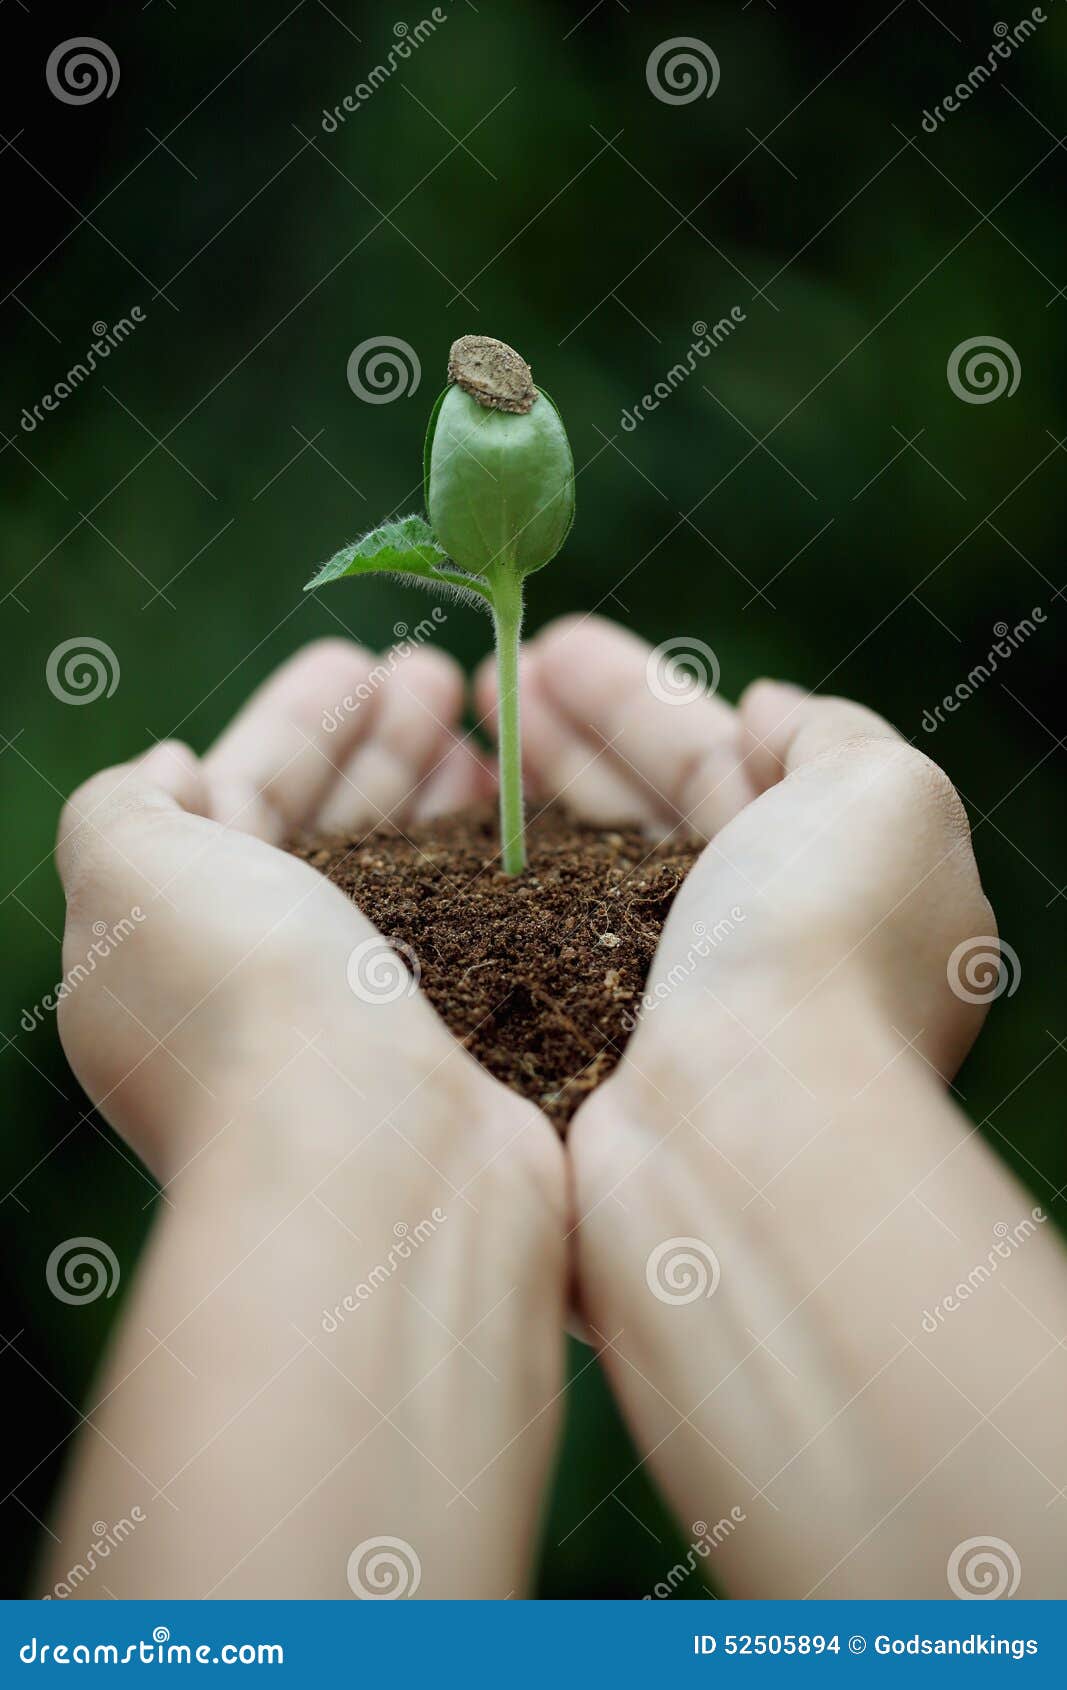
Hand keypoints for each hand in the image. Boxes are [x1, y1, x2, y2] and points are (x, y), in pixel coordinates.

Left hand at [51, 637, 566, 1597]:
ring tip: (486, 717)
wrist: (377, 1170)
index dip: (292, 726)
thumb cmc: (248, 1003)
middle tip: (437, 675)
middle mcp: (263, 989)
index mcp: (172, 943)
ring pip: (402, 877)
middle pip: (324, 832)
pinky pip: (467, 931)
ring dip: (433, 790)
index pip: (231, 802)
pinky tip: (524, 816)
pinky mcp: (449, 1054)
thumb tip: (170, 771)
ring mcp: (362, 1028)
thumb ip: (122, 808)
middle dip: (373, 746)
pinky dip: (489, 864)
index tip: (359, 663)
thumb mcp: (133, 875)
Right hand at [479, 616, 1065, 1599]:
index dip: (635, 699)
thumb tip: (768, 713)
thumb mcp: (886, 801)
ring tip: (441, 728)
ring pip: (571, 874)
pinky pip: (525, 943)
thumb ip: (834, 738)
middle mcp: (741, 949)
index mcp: (823, 885)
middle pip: (634, 813)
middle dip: (563, 735)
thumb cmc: (817, 952)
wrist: (738, 1142)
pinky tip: (433, 831)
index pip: (717, 764)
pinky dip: (484, 882)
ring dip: (516, 794)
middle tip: (479, 677)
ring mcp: (653, 1011)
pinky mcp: (577, 1058)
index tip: (550, 645)